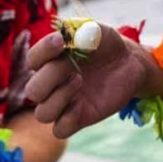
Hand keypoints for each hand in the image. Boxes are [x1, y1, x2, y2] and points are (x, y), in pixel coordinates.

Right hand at [25, 25, 162, 138]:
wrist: (129, 64)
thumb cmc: (107, 46)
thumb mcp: (98, 31)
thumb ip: (81, 31)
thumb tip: (66, 37)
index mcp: (50, 61)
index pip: (33, 60)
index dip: (42, 51)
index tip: (60, 42)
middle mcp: (51, 84)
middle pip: (32, 91)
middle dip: (50, 78)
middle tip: (75, 69)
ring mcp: (63, 103)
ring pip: (42, 114)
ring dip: (59, 99)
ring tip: (79, 82)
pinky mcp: (77, 119)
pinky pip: (60, 130)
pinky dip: (68, 119)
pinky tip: (82, 105)